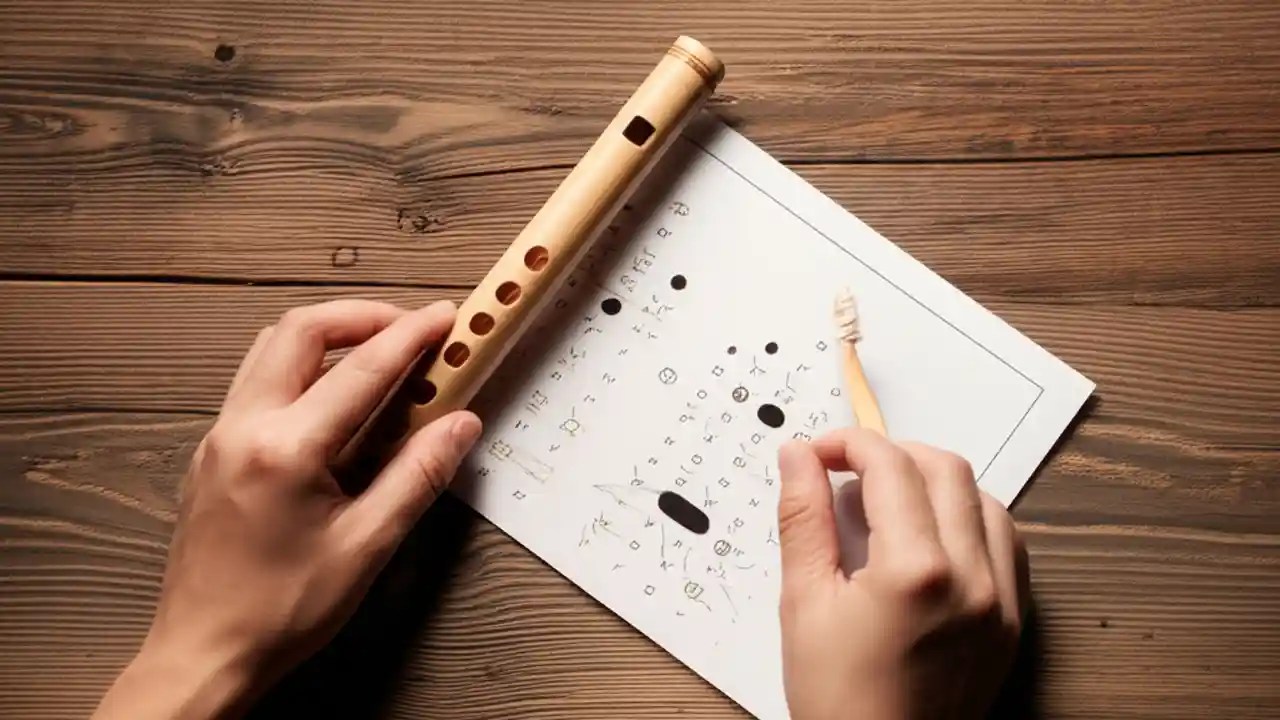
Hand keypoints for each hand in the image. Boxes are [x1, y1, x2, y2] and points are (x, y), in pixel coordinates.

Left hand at [93, 299, 481, 719]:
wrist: (204, 654)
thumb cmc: (281, 612)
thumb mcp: (366, 547)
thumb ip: (418, 476)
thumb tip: (460, 425)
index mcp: (284, 450)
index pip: (360, 370)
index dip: (410, 336)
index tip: (446, 318)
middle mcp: (243, 428)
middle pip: (300, 330)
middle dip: (361, 316)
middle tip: (410, 328)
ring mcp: (219, 437)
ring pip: (271, 348)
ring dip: (326, 337)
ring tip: (377, 353)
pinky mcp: (212, 453)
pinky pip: (256, 382)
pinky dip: (301, 368)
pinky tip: (334, 399)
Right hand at [775, 428, 1028, 719]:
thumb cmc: (840, 701)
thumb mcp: (803, 603)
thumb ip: (803, 519)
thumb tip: (798, 457)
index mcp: (916, 572)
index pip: (891, 466)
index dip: (849, 445)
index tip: (820, 453)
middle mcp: (972, 579)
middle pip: (945, 469)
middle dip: (893, 454)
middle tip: (849, 473)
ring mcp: (1001, 601)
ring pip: (985, 499)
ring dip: (937, 484)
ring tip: (889, 506)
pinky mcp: (1013, 621)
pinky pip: (1007, 543)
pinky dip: (971, 521)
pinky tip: (932, 537)